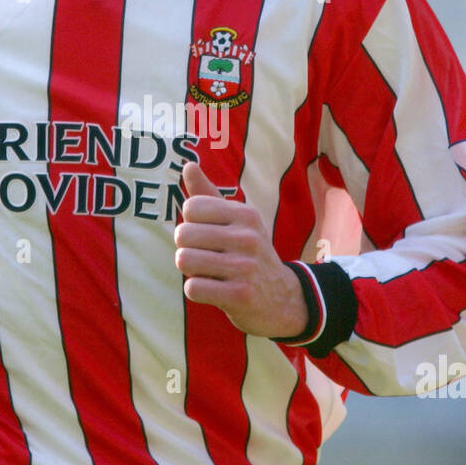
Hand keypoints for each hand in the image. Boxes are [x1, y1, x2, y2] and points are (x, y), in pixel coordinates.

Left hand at [174, 162, 308, 336]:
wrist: (283, 298)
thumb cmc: (250, 254)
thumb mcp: (238, 221)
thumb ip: (209, 194)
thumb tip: (187, 165)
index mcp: (246, 214)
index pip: (191, 207)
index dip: (191, 224)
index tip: (208, 235)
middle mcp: (247, 237)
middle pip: (182, 234)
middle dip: (186, 248)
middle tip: (207, 257)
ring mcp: (245, 267)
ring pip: (184, 260)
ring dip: (191, 270)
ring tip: (211, 272)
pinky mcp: (240, 295)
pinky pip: (192, 288)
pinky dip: (197, 290)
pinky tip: (215, 290)